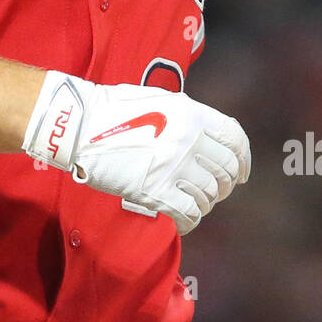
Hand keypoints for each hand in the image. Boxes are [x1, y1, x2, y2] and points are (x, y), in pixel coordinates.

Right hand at [22, 71, 249, 234]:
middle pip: (226, 170)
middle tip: (215, 191)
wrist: (78, 125)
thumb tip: (206, 139)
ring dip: (205, 202)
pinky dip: (190, 221)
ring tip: (192, 202)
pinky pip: (188, 214)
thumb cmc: (112, 110)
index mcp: (191, 114)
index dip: (243, 159)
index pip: (235, 138)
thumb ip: (187, 117)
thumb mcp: (158, 99)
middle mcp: (188, 140)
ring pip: (209, 195)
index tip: (242, 173)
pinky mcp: (155, 191)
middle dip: (225, 184)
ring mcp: (173, 167)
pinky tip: (183, 221)